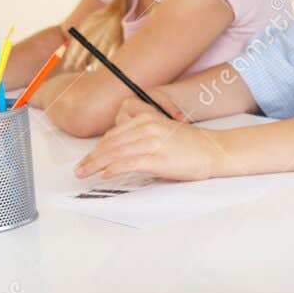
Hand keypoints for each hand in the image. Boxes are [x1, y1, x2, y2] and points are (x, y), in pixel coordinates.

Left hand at [73, 99, 225, 181]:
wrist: (214, 150)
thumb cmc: (190, 145)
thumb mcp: (164, 131)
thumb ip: (141, 136)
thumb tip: (120, 151)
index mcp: (148, 118)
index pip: (114, 134)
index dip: (97, 147)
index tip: (88, 158)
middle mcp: (147, 127)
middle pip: (110, 144)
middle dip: (92, 158)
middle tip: (79, 169)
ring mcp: (152, 141)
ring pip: (115, 153)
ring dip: (96, 165)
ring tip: (85, 173)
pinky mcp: (157, 157)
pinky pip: (128, 164)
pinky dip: (113, 170)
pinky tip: (105, 175)